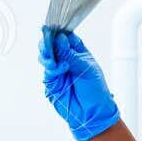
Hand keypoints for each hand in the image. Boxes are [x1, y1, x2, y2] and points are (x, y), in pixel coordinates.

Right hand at [38, 26, 119, 140]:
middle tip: (48, 41)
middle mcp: (66, 59)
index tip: (53, 27)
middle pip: (52, 45)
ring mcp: (57, 70)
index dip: (59, 31)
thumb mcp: (87, 68)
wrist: (92, 113)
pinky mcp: (51, 82)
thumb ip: (70, 54)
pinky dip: (51, 67)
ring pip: (46, 56)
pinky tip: (59, 67)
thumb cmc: (95, 90)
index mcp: (77, 52)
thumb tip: (59, 39)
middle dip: (48, 42)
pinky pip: (47, 70)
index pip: (66, 37)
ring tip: (54, 58)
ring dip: (48, 54)